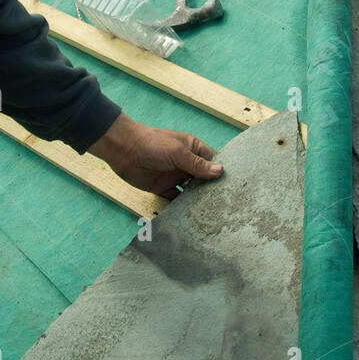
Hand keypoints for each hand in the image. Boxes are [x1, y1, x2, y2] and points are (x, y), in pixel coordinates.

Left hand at [88, 113, 222, 199]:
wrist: (123, 150)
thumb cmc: (152, 144)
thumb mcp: (177, 152)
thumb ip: (197, 164)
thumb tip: (220, 171)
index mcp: (193, 149)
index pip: (213, 161)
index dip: (222, 172)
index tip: (235, 185)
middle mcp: (186, 163)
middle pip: (204, 178)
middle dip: (213, 188)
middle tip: (228, 203)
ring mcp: (176, 176)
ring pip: (192, 190)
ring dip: (200, 199)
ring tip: (214, 212)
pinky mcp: (164, 188)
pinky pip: (177, 199)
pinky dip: (184, 206)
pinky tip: (193, 215)